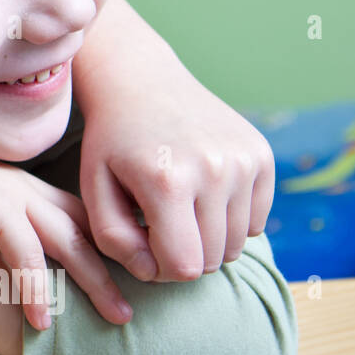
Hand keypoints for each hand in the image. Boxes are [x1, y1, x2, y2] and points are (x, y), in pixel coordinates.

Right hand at [0, 149, 131, 329]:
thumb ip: (2, 231)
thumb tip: (18, 268)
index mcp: (25, 187)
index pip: (82, 216)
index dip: (111, 247)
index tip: (134, 280)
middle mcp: (26, 187)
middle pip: (88, 228)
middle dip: (119, 268)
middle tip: (137, 308)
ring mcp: (11, 193)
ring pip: (70, 241)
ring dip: (95, 282)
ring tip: (115, 318)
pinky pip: (26, 254)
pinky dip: (38, 289)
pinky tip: (42, 321)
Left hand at [77, 64, 275, 281]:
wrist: (141, 83)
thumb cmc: (111, 142)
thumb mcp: (93, 188)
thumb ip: (113, 240)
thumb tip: (153, 271)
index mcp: (168, 181)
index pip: (183, 267)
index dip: (158, 269)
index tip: (140, 244)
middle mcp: (214, 170)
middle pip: (213, 259)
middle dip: (182, 256)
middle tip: (156, 228)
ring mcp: (244, 160)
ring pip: (236, 244)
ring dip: (206, 239)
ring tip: (176, 210)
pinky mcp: (261, 155)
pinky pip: (256, 221)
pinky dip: (229, 220)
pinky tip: (200, 194)